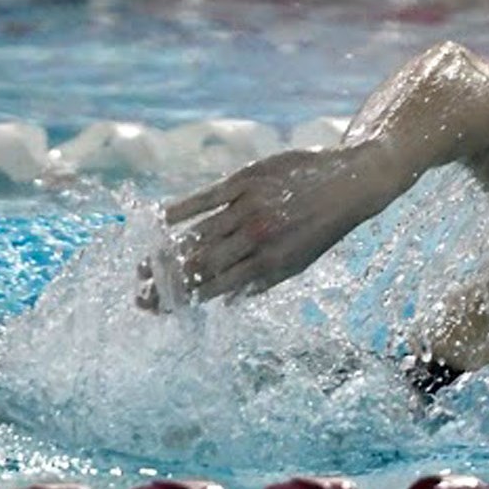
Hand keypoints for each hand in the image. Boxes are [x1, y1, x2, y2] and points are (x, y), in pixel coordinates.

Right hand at [136, 145, 392, 310]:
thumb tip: (225, 303)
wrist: (351, 183)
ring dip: (164, 251)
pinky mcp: (246, 180)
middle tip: (137, 291)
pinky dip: (180, 209)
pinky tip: (159, 220)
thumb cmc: (321, 227)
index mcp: (269, 264)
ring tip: (142, 263)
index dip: (182, 299)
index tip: (156, 308)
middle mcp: (256, 237)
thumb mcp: (297, 263)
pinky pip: (205, 197)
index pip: (214, 287)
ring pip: (197, 233)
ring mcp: (249, 207)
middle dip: (165, 281)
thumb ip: (260, 281)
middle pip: (199, 263)